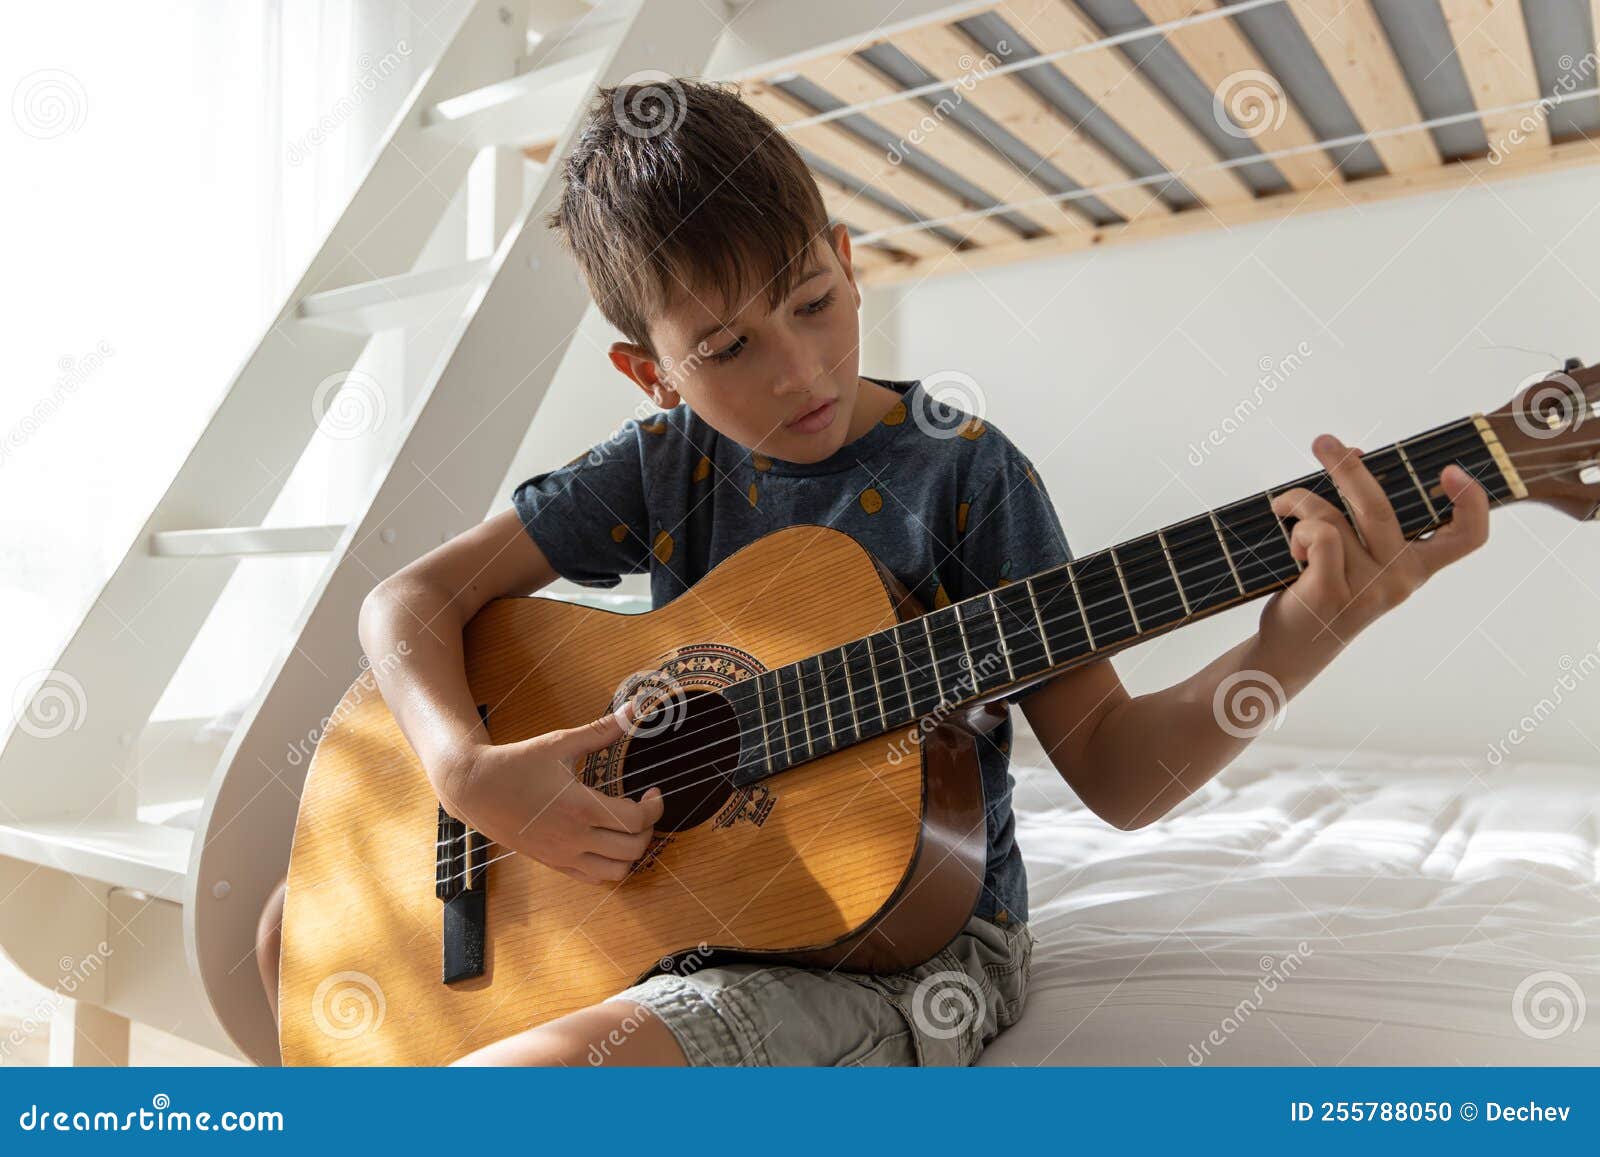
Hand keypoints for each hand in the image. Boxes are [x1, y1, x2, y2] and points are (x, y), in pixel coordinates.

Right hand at [443, 700, 664, 886]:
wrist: (475, 789)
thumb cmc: (517, 764)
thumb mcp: (559, 743)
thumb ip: (601, 730)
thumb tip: (633, 709)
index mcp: (579, 808)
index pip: (635, 820)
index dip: (654, 808)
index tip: (654, 792)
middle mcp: (573, 838)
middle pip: (633, 849)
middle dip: (648, 828)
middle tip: (644, 808)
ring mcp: (563, 856)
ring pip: (617, 872)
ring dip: (632, 852)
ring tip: (629, 828)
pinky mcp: (554, 864)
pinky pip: (594, 879)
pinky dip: (611, 865)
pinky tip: (608, 842)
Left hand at [1261, 433, 1489, 657]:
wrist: (1292, 649)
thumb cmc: (1324, 590)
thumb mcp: (1354, 552)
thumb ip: (1361, 510)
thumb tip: (1353, 452)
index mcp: (1418, 568)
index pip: (1468, 538)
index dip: (1473, 502)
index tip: (1452, 469)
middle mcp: (1402, 580)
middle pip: (1381, 507)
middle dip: (1346, 467)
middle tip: (1322, 442)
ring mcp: (1369, 590)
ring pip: (1335, 516)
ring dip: (1301, 502)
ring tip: (1285, 508)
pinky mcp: (1333, 593)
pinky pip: (1320, 534)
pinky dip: (1297, 527)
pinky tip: (1292, 546)